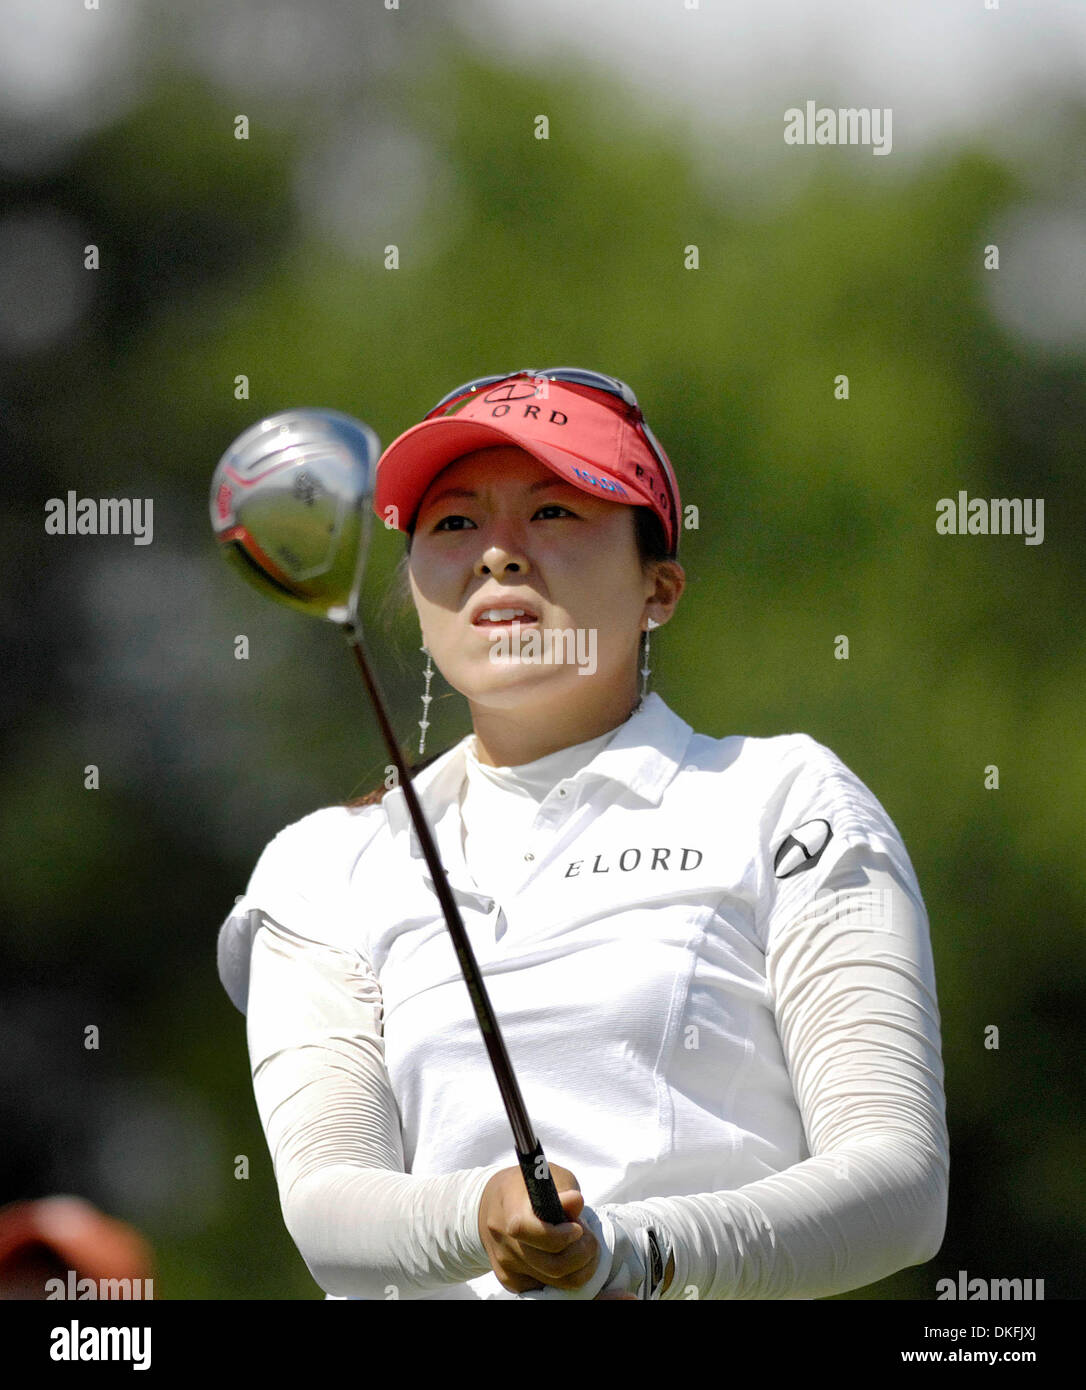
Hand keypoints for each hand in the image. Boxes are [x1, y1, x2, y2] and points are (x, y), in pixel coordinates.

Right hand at [478, 1164, 599, 1294]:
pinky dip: (566, 1277)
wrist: (492, 1207)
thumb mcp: (545, 1177)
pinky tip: (567, 1257)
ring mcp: (506, 1266)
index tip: (577, 1227)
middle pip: (553, 1266)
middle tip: (587, 1236)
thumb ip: (563, 1189)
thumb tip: (576, 1203)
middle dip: (583, 1253)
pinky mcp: (511, 1282)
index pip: (531, 1232)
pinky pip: (548, 1289)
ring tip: (582, 1247)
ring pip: (556, 1283)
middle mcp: (505, 1243)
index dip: (561, 1236)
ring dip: (581, 1267)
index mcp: (510, 1211)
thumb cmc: (526, 1189)